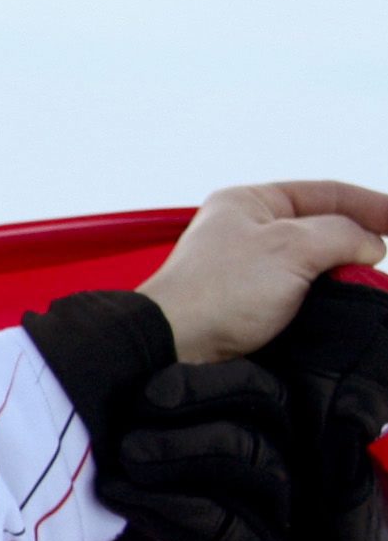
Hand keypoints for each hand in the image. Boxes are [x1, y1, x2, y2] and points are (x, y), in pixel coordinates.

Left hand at [139, 182, 387, 364]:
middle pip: (323, 227)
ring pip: (314, 263)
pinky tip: (342, 304)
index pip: (325, 193)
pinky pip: (300, 293)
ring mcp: (247, 268)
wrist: (174, 347)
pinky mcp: (248, 304)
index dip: (371, 205)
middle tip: (380, 263)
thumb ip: (342, 235)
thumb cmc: (221, 290)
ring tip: (367, 285)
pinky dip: (325, 296)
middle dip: (358, 242)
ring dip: (343, 273)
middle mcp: (247, 230)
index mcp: (250, 202)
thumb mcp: (292, 247)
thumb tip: (370, 245)